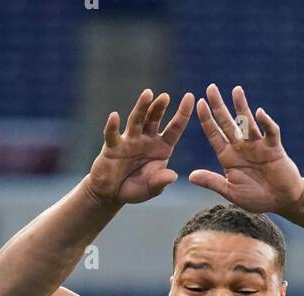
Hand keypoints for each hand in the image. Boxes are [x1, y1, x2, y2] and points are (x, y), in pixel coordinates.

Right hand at [86, 89, 194, 204]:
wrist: (112, 193)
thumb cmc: (134, 189)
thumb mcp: (151, 189)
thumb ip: (160, 182)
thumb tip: (172, 175)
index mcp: (161, 148)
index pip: (174, 129)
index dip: (182, 114)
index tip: (191, 97)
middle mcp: (146, 140)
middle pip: (154, 119)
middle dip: (159, 107)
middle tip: (165, 97)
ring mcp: (129, 140)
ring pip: (136, 121)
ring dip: (141, 107)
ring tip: (147, 94)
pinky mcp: (113, 146)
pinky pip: (112, 134)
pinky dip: (112, 126)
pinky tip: (114, 117)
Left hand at [190, 84, 303, 215]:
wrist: (281, 201)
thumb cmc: (256, 199)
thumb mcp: (231, 192)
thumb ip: (213, 182)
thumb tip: (190, 176)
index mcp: (228, 157)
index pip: (214, 135)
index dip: (207, 120)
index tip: (199, 104)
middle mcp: (241, 147)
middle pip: (228, 123)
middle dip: (219, 106)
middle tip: (211, 88)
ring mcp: (257, 145)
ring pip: (248, 122)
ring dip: (242, 107)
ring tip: (236, 90)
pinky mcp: (274, 148)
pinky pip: (270, 132)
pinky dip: (265, 123)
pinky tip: (259, 113)